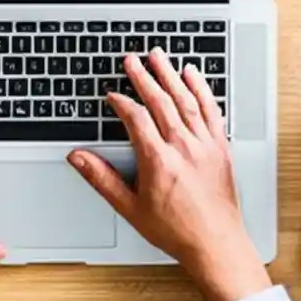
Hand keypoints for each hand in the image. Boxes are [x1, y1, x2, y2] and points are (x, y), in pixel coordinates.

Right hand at [67, 49, 270, 300]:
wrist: (215, 243)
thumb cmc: (176, 231)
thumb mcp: (130, 207)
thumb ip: (102, 179)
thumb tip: (79, 158)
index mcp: (158, 160)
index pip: (136, 117)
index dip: (121, 102)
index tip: (111, 94)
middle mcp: (183, 147)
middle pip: (161, 100)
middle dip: (143, 77)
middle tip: (131, 60)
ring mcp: (204, 144)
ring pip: (185, 99)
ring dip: (170, 75)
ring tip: (158, 57)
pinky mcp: (221, 147)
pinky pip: (211, 110)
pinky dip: (201, 89)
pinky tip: (193, 76)